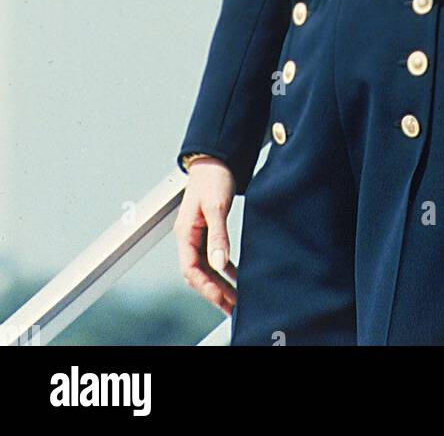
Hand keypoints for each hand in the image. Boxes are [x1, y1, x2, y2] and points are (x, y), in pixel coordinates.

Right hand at [174, 158, 238, 315]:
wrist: (214, 157)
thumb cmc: (212, 177)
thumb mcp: (216, 206)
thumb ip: (218, 235)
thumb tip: (220, 264)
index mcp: (185, 233)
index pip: (190, 270)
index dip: (206, 288)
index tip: (223, 300)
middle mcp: (188, 237)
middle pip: (197, 273)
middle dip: (214, 292)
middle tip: (233, 307)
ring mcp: (196, 234)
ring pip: (205, 267)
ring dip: (219, 283)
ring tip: (236, 299)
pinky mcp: (206, 230)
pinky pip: (212, 256)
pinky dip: (223, 269)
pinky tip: (236, 275)